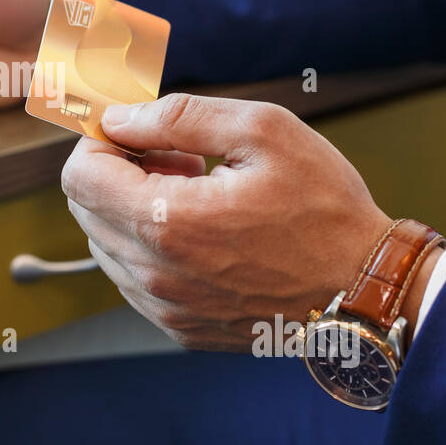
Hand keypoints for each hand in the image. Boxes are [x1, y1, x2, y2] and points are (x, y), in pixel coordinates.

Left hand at [60, 93, 398, 350]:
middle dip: (119, 172)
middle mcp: (155, 274)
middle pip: (85, 209)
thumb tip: (117, 118)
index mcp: (168, 222)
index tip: (136, 132)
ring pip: (106, 245)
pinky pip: (134, 279)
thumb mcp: (262, 131)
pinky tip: (204, 231)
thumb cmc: (324, 207)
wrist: (367, 290)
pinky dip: (152, 248)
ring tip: (198, 194)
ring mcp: (165, 308)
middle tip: (179, 158)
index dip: (99, 142)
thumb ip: (177, 116)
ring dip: (135, 211)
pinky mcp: (180, 328)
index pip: (78, 176)